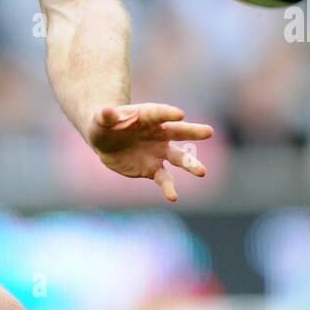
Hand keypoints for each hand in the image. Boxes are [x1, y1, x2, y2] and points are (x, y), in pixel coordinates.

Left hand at [87, 102, 212, 202]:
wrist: (105, 141)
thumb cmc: (105, 123)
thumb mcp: (101, 118)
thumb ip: (105, 115)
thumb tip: (106, 111)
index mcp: (148, 116)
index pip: (161, 113)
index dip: (169, 113)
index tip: (180, 115)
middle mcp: (159, 133)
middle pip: (179, 132)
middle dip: (193, 132)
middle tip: (209, 132)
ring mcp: (159, 152)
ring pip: (178, 158)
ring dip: (190, 164)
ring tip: (201, 172)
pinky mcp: (153, 169)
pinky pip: (164, 179)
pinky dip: (168, 188)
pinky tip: (173, 197)